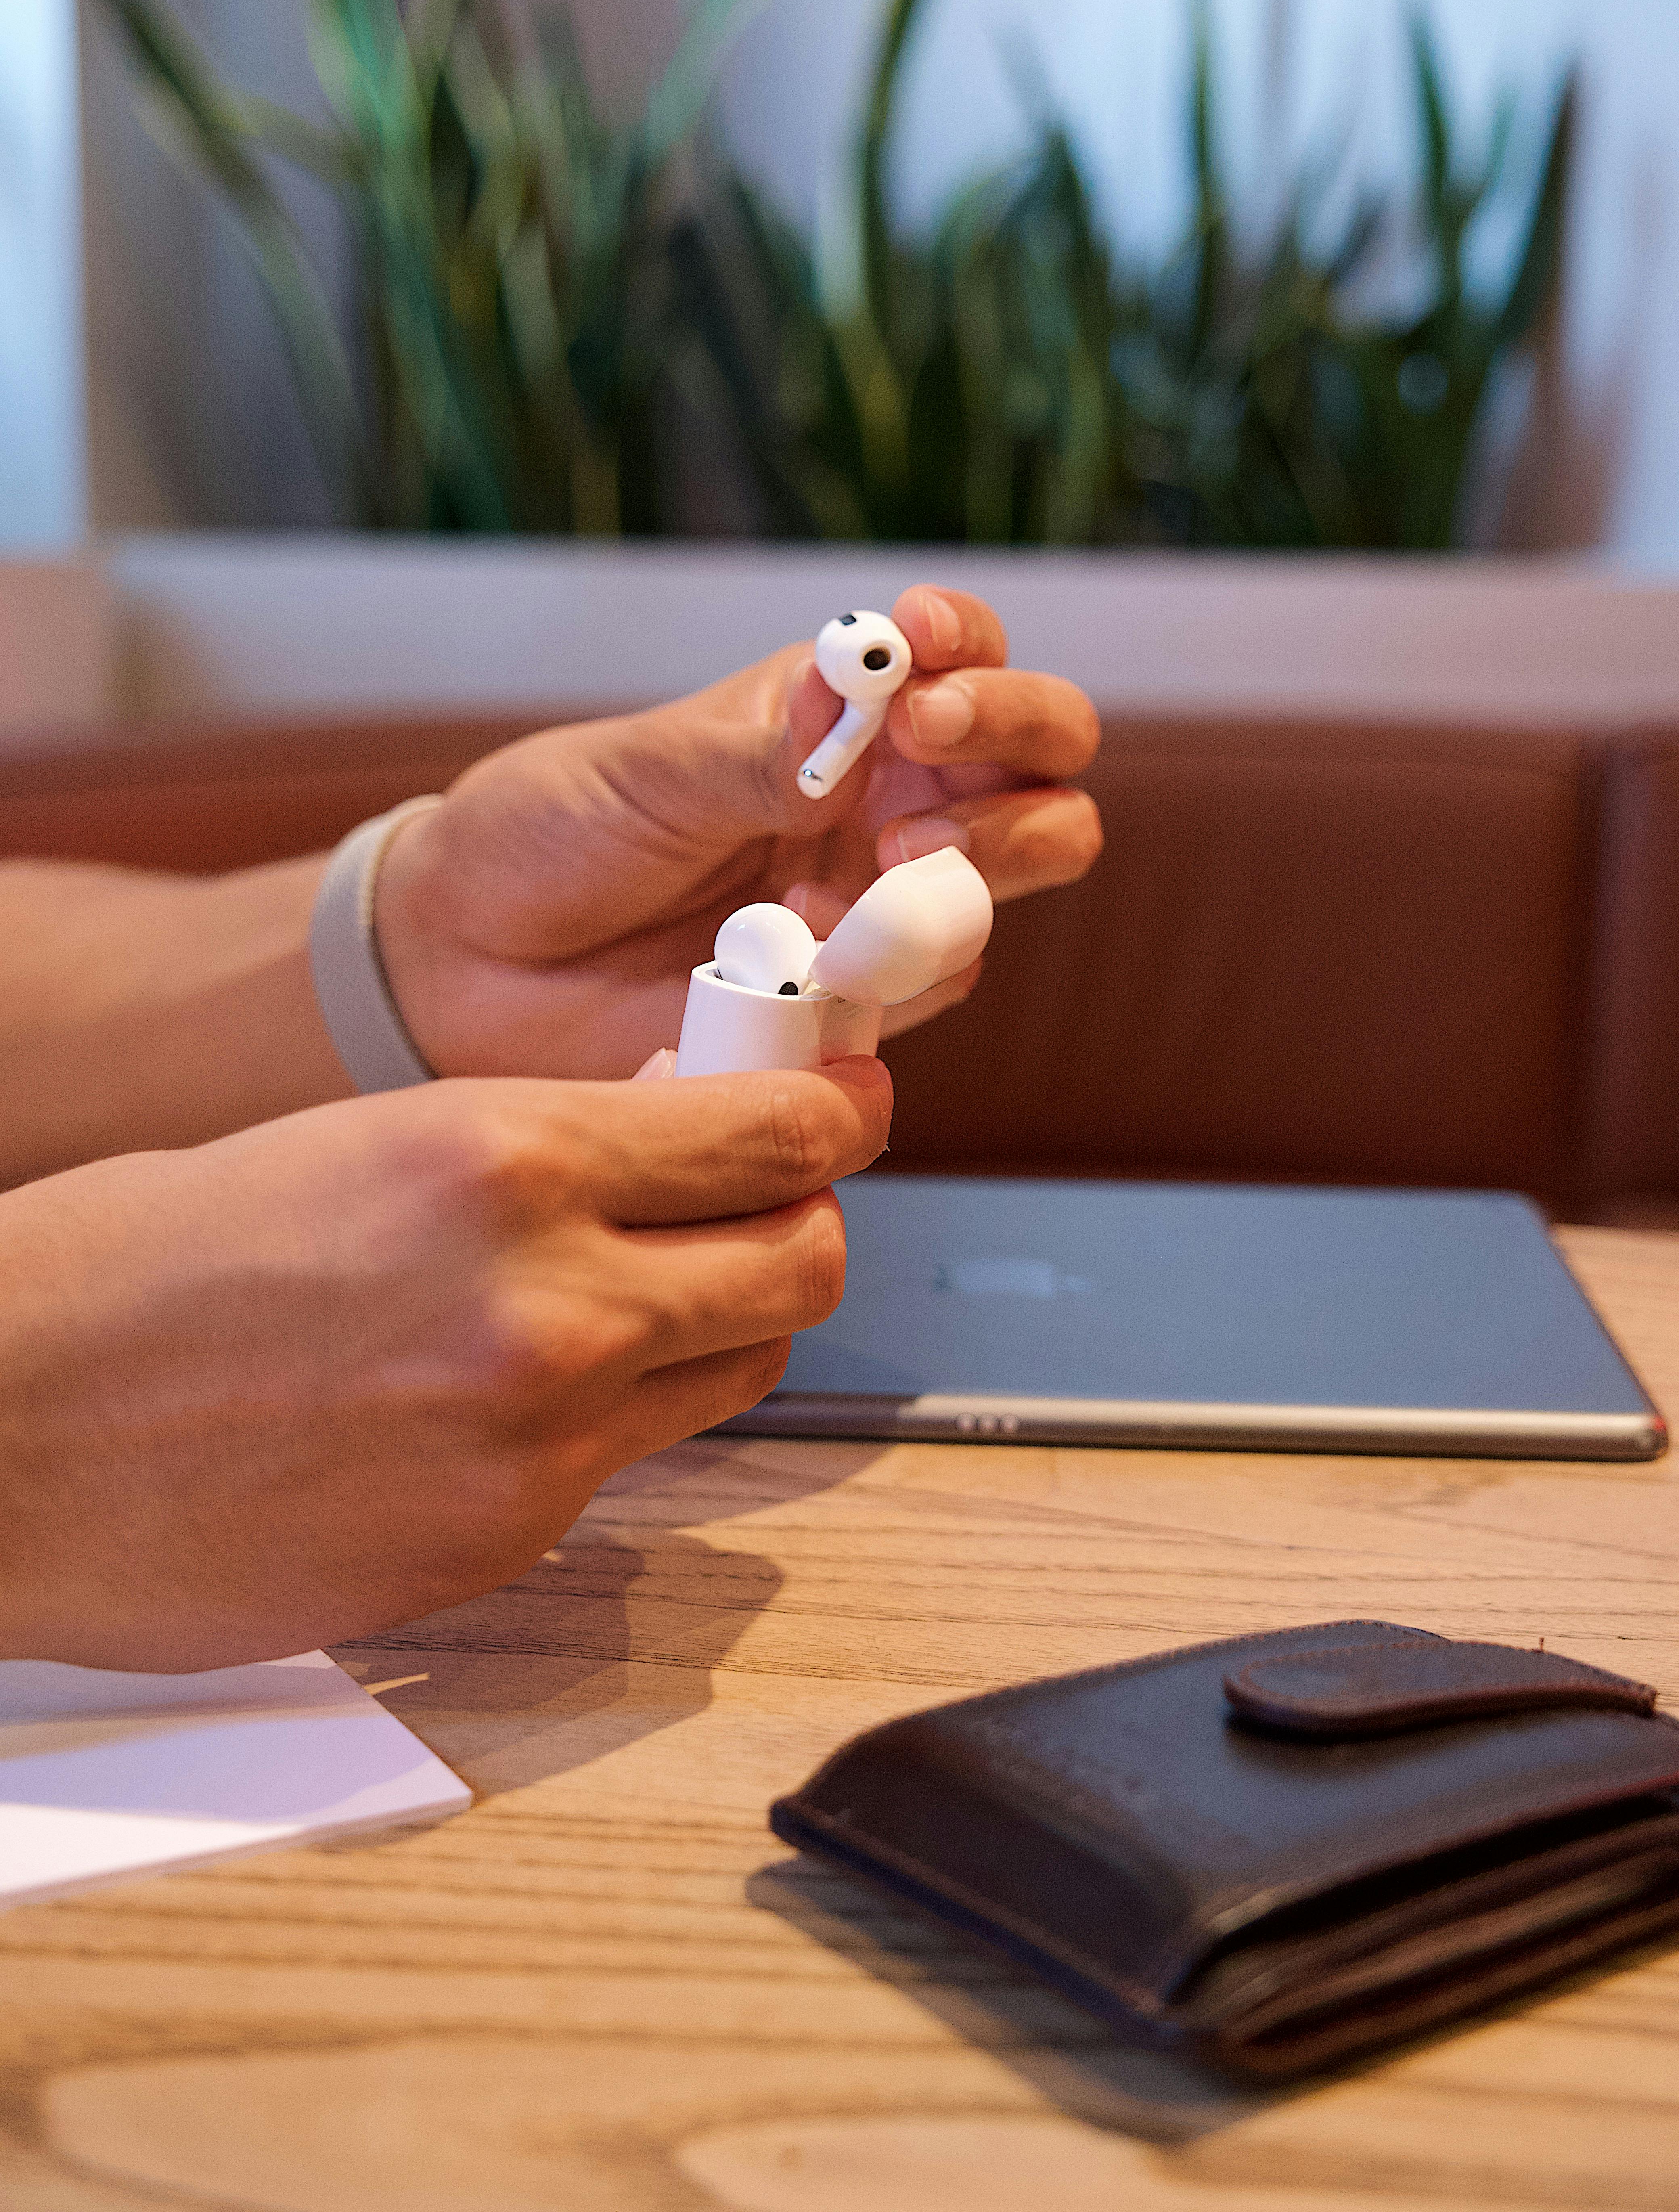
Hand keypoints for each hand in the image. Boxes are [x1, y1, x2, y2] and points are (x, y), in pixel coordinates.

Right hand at [0, 1059, 888, 1669]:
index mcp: (512, 1156)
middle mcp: (554, 1299)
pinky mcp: (503, 1544)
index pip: (780, 1132)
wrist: (14, 1428)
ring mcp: (539, 1440)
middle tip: (757, 1206)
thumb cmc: (149, 1264)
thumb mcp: (372, 1136)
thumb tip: (673, 1142)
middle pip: (804, 1261)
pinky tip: (519, 1393)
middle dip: (799, 1223)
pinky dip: (614, 1419)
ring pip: (744, 1368)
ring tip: (644, 1294)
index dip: (828, 1116)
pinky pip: (630, 1465)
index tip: (829, 1109)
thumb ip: (545, 1145)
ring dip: (724, 1322)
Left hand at [376, 584, 1102, 1078]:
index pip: (965, 661)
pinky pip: (939, 983)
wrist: (469, 968)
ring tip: (871, 876)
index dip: (974, 653)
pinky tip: (810, 966)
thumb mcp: (643, 771)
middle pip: (1042, 763)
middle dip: (1014, 745)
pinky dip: (897, 971)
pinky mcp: (861, 1003)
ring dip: (974, 864)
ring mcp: (882, 904)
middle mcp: (885, 802)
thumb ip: (758, 745)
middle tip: (922, 764)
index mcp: (838, 717)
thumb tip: (856, 686)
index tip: (923, 654)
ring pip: (1019, 871)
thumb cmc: (548, 837)